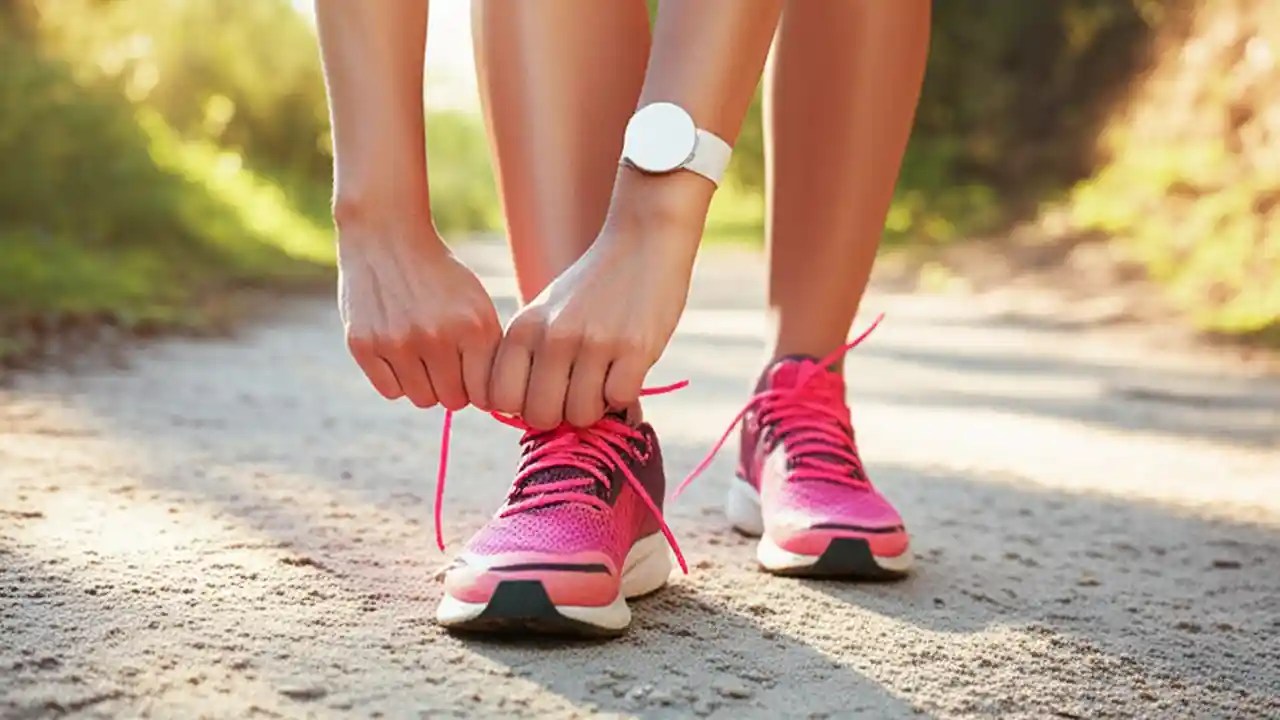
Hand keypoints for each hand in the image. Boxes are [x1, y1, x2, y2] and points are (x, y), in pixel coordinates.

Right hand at [338, 227, 501, 409]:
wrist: (387, 235)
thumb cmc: (439, 275)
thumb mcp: (477, 303)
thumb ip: (488, 350)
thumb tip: (494, 404)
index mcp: (473, 327)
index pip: (484, 393)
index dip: (479, 388)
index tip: (472, 376)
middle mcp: (436, 337)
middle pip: (453, 400)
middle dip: (452, 386)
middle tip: (445, 362)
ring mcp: (397, 343)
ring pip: (422, 399)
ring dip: (424, 384)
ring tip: (421, 354)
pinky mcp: (364, 345)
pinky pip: (391, 391)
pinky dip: (396, 379)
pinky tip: (397, 350)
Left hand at [489, 217, 698, 428]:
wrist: (643, 243)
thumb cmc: (594, 287)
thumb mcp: (547, 312)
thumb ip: (531, 357)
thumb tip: (527, 418)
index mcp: (523, 328)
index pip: (502, 399)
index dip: (525, 407)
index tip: (547, 394)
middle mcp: (552, 336)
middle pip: (541, 416)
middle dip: (562, 414)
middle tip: (580, 393)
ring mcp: (593, 342)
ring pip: (581, 414)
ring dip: (596, 406)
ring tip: (605, 378)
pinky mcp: (634, 348)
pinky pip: (619, 400)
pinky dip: (624, 395)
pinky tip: (627, 370)